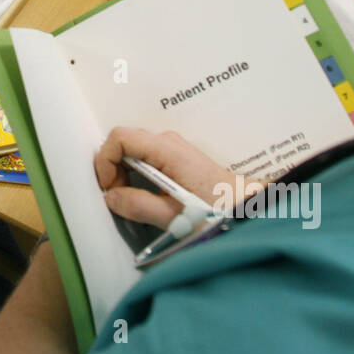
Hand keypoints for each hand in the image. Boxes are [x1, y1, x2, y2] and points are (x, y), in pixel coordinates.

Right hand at [94, 127, 236, 230]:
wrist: (248, 207)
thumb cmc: (218, 212)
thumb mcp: (175, 216)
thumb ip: (139, 206)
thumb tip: (112, 197)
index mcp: (167, 151)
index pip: (120, 137)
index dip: (105, 161)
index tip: (108, 188)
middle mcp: (168, 142)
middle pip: (124, 142)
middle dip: (113, 169)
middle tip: (120, 198)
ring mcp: (173, 147)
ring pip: (133, 150)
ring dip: (124, 173)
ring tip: (134, 200)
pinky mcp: (176, 157)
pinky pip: (145, 157)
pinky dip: (136, 174)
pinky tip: (146, 195)